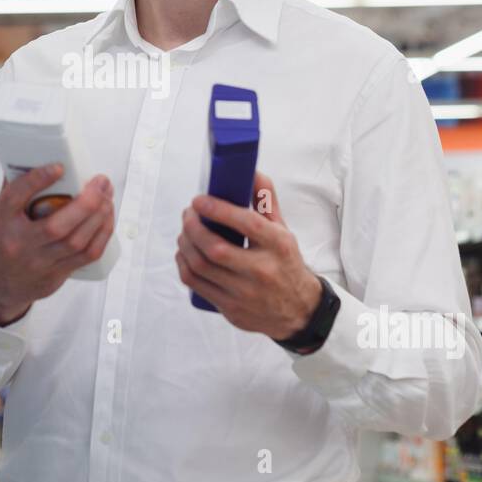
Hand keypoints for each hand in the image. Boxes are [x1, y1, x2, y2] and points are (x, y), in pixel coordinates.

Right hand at [0, 164, 114, 325]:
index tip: (60, 166)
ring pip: (77, 242)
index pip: (15, 198)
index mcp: (0, 222)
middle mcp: (18, 244)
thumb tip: (38, 154)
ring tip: (108, 195)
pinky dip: (102, 233)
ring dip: (99, 216)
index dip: (38, 180)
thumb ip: (16, 186)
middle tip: (101, 182)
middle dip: (86, 202)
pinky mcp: (57, 274)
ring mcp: (39, 262)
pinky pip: (87, 255)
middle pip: (56, 226)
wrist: (1, 282)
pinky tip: (107, 217)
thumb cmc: (4, 237)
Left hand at [175, 171, 322, 340]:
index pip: (246, 224)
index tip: (199, 200)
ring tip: (185, 231)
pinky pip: (195, 284)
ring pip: (201, 266)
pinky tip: (185, 252)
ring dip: (185, 243)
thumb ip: (266, 201)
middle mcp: (262, 270)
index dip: (217, 209)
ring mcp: (244, 293)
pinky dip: (184, 264)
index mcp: (278, 246)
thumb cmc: (285, 264)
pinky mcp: (230, 308)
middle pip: (215, 248)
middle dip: (193, 227)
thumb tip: (252, 171)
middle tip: (188, 214)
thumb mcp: (283, 231)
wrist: (297, 310)